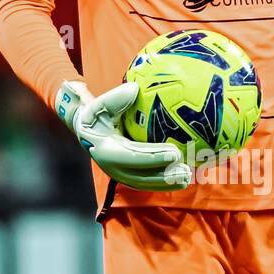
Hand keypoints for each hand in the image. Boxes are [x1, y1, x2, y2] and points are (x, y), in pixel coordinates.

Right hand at [55, 80, 192, 190]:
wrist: (87, 131)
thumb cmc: (97, 115)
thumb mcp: (101, 104)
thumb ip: (116, 98)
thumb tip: (134, 90)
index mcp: (107, 150)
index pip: (134, 157)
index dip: (154, 158)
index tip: (174, 154)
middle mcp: (113, 167)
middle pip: (142, 175)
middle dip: (165, 174)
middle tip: (185, 169)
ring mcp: (120, 175)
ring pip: (146, 183)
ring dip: (167, 182)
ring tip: (187, 176)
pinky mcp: (127, 177)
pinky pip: (146, 183)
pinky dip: (163, 183)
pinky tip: (182, 180)